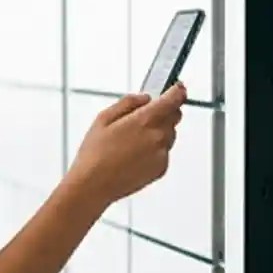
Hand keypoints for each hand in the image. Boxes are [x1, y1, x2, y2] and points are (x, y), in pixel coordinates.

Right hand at [68, 83, 186, 205]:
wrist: (94, 185)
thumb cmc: (95, 154)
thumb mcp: (104, 118)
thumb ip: (128, 103)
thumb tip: (144, 98)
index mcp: (145, 120)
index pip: (174, 99)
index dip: (178, 91)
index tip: (178, 88)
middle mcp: (158, 136)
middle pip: (175, 116)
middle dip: (165, 111)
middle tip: (146, 115)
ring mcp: (162, 154)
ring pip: (170, 134)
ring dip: (159, 131)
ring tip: (133, 140)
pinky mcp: (161, 168)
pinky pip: (164, 151)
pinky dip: (155, 149)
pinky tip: (135, 154)